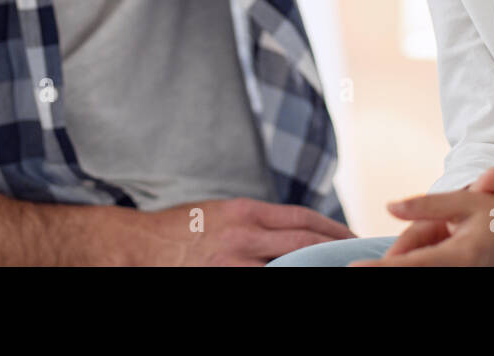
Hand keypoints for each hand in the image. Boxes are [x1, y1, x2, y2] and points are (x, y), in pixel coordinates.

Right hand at [92, 197, 356, 265]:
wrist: (135, 246)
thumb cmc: (180, 229)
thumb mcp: (221, 213)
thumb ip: (256, 222)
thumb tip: (295, 234)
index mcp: (244, 212)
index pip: (302, 219)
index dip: (332, 228)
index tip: (351, 236)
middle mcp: (242, 236)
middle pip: (304, 243)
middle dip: (335, 250)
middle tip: (357, 255)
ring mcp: (232, 262)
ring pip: (290, 267)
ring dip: (316, 269)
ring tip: (337, 270)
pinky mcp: (222, 278)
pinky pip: (263, 281)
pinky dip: (286, 279)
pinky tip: (301, 278)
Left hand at [349, 167, 493, 266]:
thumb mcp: (462, 202)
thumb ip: (424, 205)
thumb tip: (389, 207)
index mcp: (462, 254)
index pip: (414, 264)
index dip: (384, 267)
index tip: (355, 268)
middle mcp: (462, 273)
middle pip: (416, 267)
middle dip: (394, 261)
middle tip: (369, 259)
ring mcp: (463, 278)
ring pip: (423, 267)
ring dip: (410, 257)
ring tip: (426, 239)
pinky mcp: (461, 277)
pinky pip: (433, 267)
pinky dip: (422, 259)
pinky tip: (423, 248)